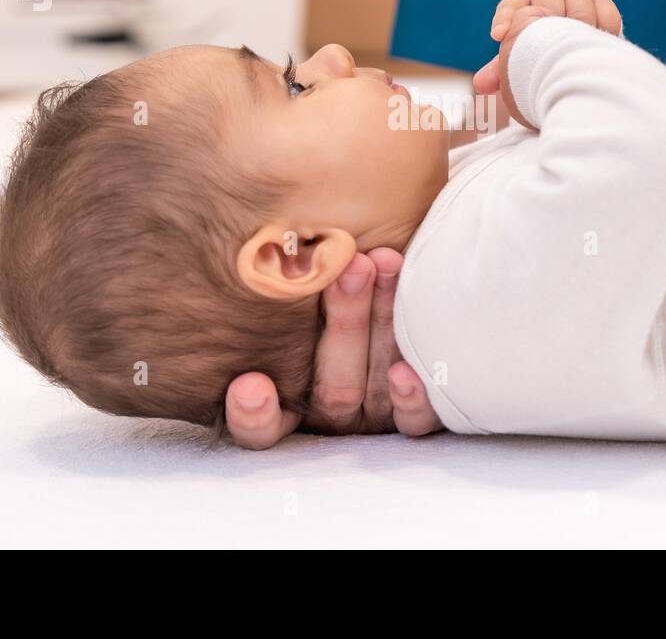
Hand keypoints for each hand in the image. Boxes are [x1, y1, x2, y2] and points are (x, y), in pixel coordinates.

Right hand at [224, 248, 442, 447]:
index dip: (252, 413)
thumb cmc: (323, 288)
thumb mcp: (300, 291)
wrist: (395, 290)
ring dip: (382, 325)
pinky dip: (412, 397)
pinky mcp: (413, 419)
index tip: (249, 384)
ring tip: (386, 266)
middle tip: (354, 265)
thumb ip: (292, 282)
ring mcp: (373, 419)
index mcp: (288, 400)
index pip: (259, 428)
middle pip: (332, 391)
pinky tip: (408, 371)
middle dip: (346, 323)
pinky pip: (415, 422)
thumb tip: (287, 237)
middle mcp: (329, 415)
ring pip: (374, 392)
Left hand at [473, 0, 622, 94]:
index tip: (499, 35)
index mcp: (519, 5)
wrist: (574, 43)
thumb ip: (502, 69)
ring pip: (580, 7)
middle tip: (554, 47)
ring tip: (578, 52)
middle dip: (552, 25)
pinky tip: (597, 47)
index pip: (508, 8)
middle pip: (548, 1)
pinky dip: (603, 32)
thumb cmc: (538, 51)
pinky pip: (605, 15)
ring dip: (581, 31)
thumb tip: (481, 84)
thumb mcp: (521, 58)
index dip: (504, 19)